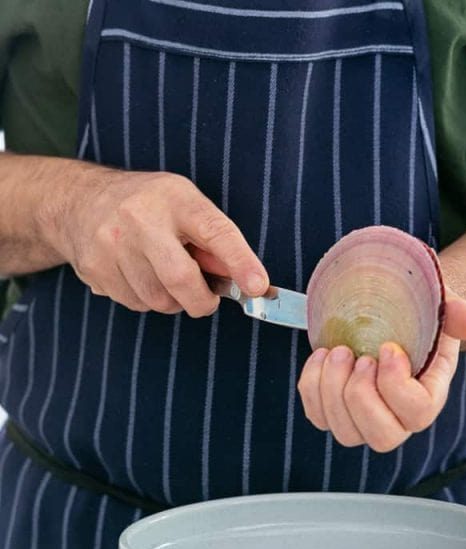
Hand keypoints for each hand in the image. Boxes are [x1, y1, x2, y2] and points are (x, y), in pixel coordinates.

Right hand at [58, 168, 267, 315]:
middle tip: (208, 300)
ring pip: (158, 300)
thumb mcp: (186, 206)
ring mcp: (112, 244)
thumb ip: (215, 242)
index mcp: (175, 198)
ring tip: (165, 276)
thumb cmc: (148, 206)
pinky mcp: (95, 268)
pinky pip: (136, 304)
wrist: (79, 200)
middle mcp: (140, 217)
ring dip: (172, 300)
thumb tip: (245, 281)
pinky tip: (139, 276)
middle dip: (201, 301)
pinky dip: (147, 300)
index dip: (240, 262)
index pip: (215, 231)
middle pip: (180, 279)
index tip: (258, 286)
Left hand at [297, 293, 465, 451]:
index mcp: (429, 395)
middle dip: (361, 395)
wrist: (392, 316)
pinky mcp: (335, 415)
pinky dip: (312, 387)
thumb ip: (458, 314)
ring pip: (345, 432)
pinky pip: (318, 417)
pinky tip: (322, 357)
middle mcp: (399, 419)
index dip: (395, 385)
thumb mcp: (440, 307)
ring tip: (338, 350)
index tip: (386, 347)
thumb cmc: (419, 315)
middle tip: (358, 356)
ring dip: (332, 389)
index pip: (417, 412)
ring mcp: (364, 423)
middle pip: (382, 436)